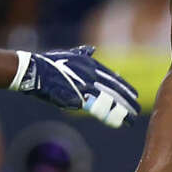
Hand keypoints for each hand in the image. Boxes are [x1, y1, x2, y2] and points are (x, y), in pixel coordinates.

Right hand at [12, 46, 139, 127]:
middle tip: (137, 112)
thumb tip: (90, 49)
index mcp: (91, 65)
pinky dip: (108, 116)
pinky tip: (116, 123)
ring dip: (122, 112)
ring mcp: (84, 87)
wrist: (34, 70)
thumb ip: (83, 53)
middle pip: (115, 91)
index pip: (114, 79)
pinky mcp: (76, 98)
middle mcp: (91, 75)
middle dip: (128, 102)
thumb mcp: (70, 54)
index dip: (125, 88)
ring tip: (131, 120)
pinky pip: (95, 109)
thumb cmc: (49, 63)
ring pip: (109, 101)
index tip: (135, 96)